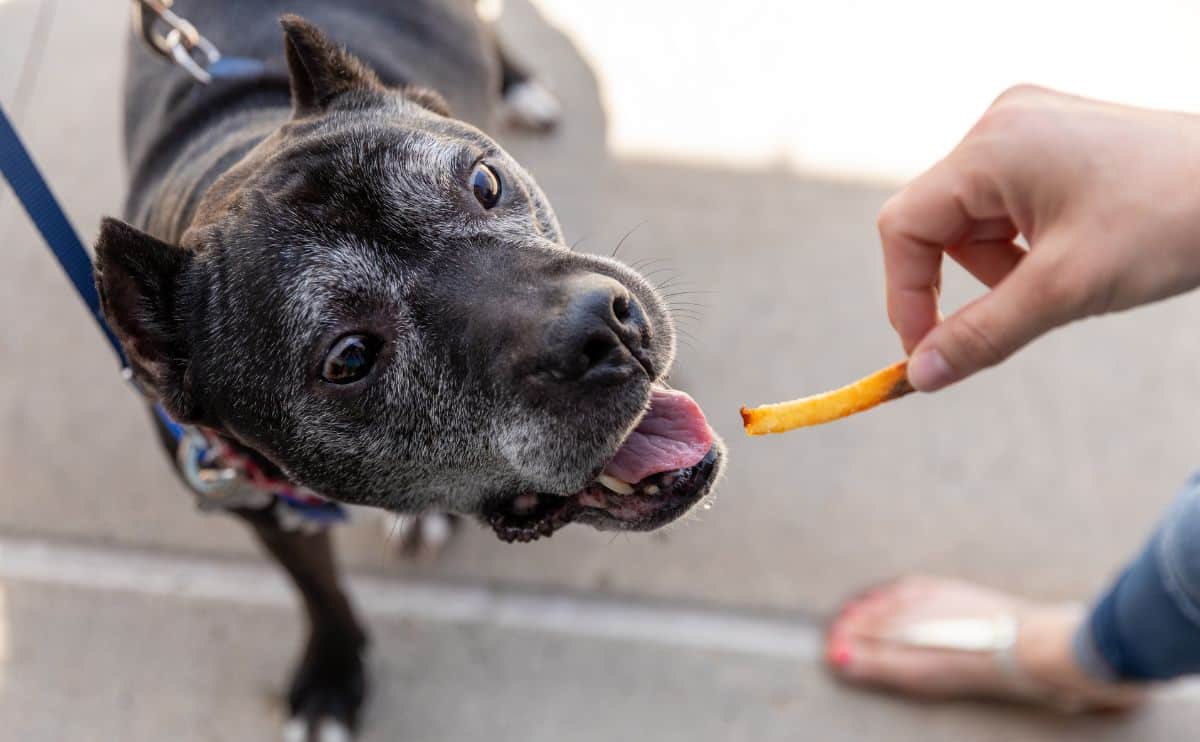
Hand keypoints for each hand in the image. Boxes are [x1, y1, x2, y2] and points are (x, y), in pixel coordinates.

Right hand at [880, 85, 1199, 390]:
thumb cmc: (1170, 223)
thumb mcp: (1065, 290)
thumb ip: (982, 335)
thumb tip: (918, 377)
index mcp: (990, 147)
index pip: (905, 227)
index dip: (906, 295)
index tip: (927, 353)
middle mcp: (999, 125)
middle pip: (937, 222)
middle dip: (970, 278)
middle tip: (1021, 309)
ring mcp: (1026, 127)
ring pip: (972, 218)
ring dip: (1000, 263)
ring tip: (1064, 274)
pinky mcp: (1052, 140)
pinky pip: (1006, 201)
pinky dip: (1024, 241)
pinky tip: (1074, 248)